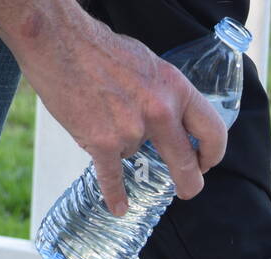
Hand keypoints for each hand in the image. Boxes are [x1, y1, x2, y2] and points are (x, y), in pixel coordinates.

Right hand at [0, 0, 227, 215]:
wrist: (57, 39)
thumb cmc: (101, 48)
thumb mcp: (150, 66)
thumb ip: (166, 95)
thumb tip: (176, 121)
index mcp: (176, 89)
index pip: (212, 131)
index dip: (213, 154)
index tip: (206, 163)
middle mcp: (160, 111)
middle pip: (188, 163)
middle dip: (191, 183)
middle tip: (188, 189)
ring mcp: (132, 129)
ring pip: (137, 156)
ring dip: (123, 146)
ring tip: (102, 118)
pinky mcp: (102, 142)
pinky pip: (113, 178)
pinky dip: (115, 195)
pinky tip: (119, 207)